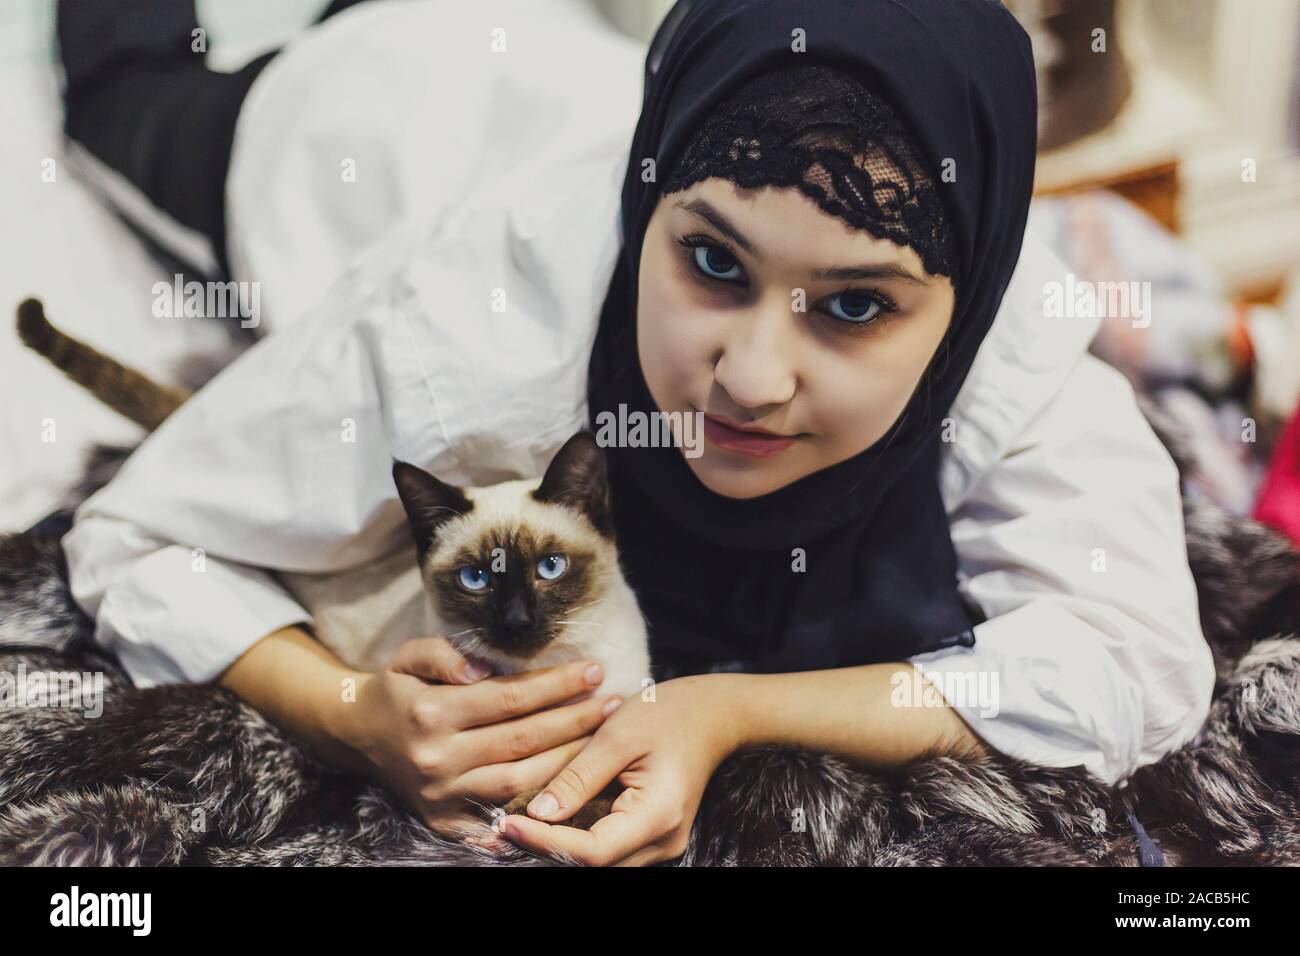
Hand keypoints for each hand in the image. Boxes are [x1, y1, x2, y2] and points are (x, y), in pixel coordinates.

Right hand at [337, 636, 623, 839]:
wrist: (356, 736)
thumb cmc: (396, 690)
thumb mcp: (408, 656)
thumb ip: (444, 654)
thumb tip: (478, 670)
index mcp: (431, 713)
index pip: (508, 698)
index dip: (555, 685)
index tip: (592, 671)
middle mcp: (437, 758)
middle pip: (521, 740)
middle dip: (573, 720)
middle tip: (611, 702)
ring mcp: (441, 795)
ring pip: (518, 781)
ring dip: (565, 760)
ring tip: (600, 737)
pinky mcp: (443, 821)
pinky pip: (497, 820)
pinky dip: (532, 808)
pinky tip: (568, 790)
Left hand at [498, 674, 744, 865]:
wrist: (713, 715)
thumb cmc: (668, 715)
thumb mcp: (617, 736)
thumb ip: (578, 778)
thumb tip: (537, 814)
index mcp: (658, 816)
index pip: (591, 852)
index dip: (545, 842)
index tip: (506, 822)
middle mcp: (663, 842)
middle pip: (593, 866)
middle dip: (545, 849)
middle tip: (498, 829)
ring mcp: (659, 844)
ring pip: (598, 862)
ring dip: (557, 847)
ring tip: (514, 825)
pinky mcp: (650, 837)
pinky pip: (607, 849)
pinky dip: (574, 840)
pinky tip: (544, 822)